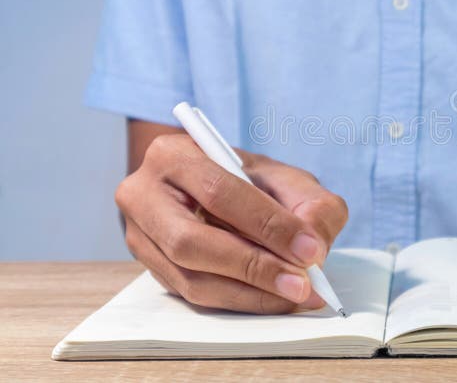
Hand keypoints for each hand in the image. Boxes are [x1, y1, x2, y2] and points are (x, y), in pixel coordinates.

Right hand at [115, 134, 347, 313]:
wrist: (216, 188)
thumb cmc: (251, 182)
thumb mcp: (286, 178)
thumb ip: (312, 204)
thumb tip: (314, 247)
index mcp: (173, 156)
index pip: (220, 193)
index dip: (267, 225)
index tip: (309, 250)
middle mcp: (142, 195)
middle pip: (193, 243)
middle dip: (255, 267)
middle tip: (302, 284)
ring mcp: (139, 237)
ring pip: (191, 278)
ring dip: (249, 294)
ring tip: (296, 296)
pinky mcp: (151, 269)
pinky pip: (193, 297)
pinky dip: (239, 302)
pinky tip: (274, 300)